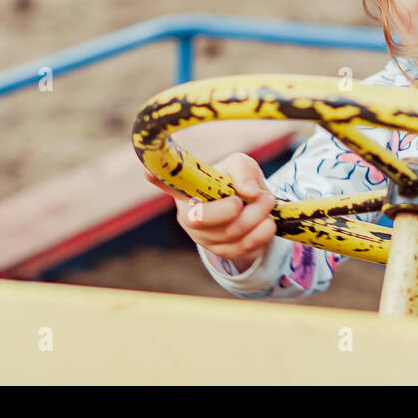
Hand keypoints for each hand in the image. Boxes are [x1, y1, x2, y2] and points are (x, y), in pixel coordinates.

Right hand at [143, 151, 276, 268]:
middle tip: (260, 195)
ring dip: (256, 218)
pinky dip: (260, 235)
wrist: (254, 205)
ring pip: (228, 234)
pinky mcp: (221, 252)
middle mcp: (188, 216)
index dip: (157, 179)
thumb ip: (244, 172)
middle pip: (200, 219)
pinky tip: (269, 222)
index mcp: (187, 191)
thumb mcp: (241, 166)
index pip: (168, 185)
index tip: (148, 170)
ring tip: (269, 201)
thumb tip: (249, 192)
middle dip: (233, 210)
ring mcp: (203, 237)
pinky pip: (240, 248)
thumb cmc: (238, 180)